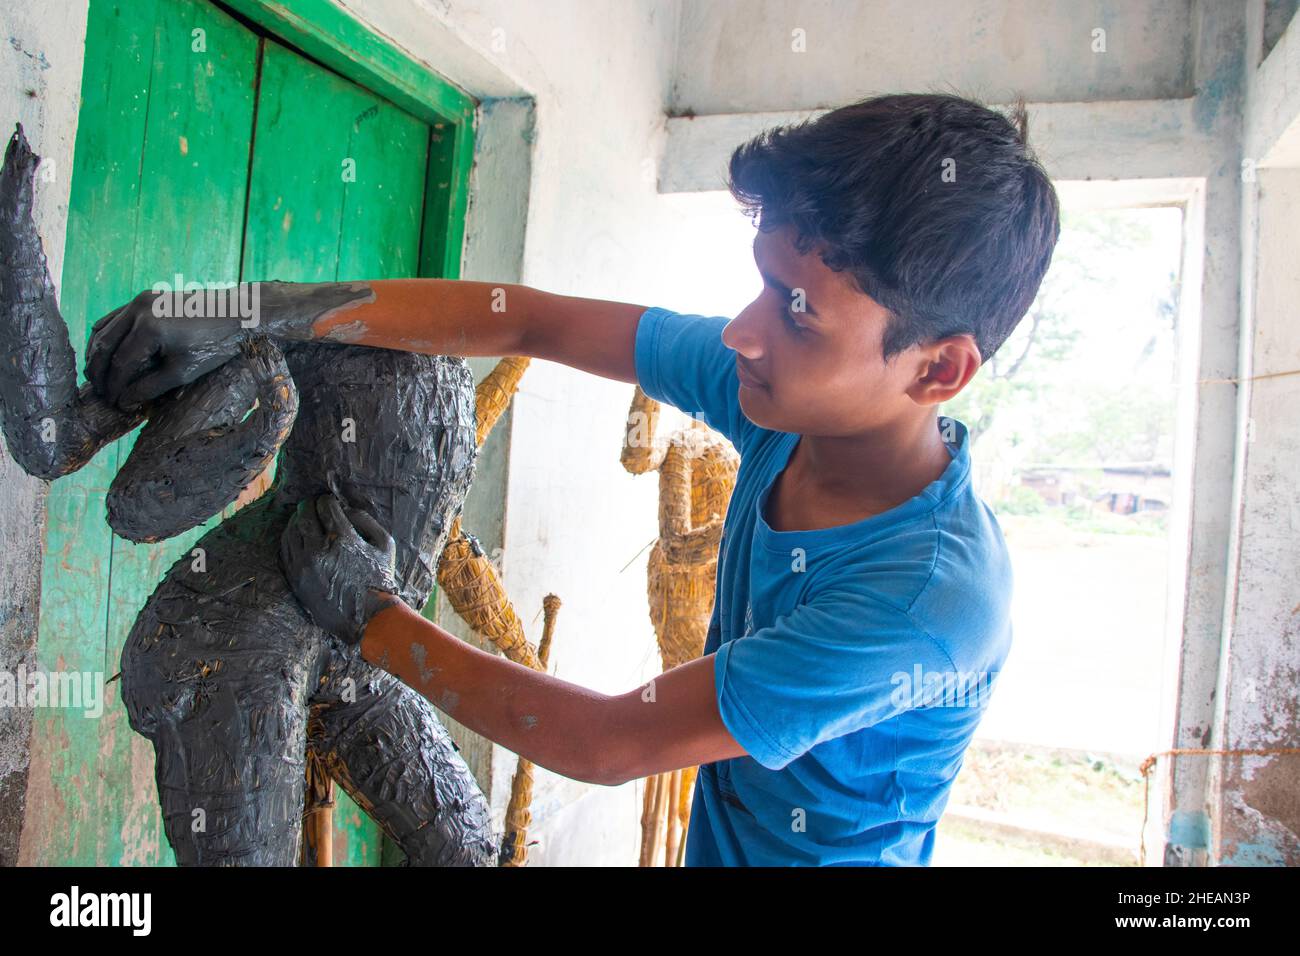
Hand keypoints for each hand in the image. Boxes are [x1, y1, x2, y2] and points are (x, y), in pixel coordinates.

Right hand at [85, 289, 251, 408]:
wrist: (237, 314)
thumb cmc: (215, 344)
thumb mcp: (183, 371)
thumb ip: (150, 387)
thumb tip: (124, 401)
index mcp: (149, 328)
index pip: (120, 364)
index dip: (113, 386)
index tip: (110, 403)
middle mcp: (139, 309)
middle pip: (105, 344)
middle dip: (98, 370)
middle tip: (97, 391)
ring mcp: (140, 300)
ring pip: (105, 328)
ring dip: (98, 352)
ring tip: (97, 375)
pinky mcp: (146, 297)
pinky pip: (116, 318)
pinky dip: (108, 335)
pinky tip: (107, 352)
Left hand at [278, 492, 402, 645]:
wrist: (365, 618)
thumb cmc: (379, 580)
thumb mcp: (386, 545)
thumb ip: (367, 520)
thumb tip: (346, 509)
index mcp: (342, 538)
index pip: (324, 505)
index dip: (327, 500)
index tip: (329, 502)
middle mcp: (319, 549)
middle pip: (303, 514)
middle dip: (308, 505)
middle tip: (313, 505)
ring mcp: (304, 564)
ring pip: (291, 530)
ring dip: (297, 521)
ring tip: (304, 520)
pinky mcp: (295, 578)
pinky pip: (285, 550)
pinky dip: (290, 538)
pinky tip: (298, 537)